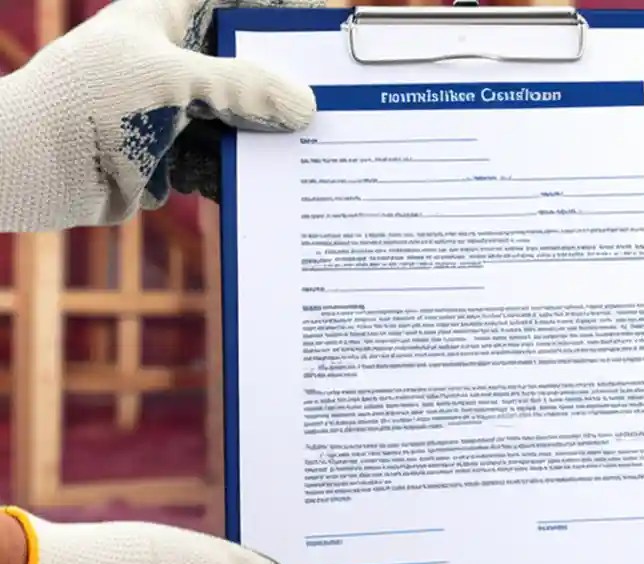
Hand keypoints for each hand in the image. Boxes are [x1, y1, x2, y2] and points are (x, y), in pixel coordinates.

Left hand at [1, 0, 320, 229]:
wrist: (29, 168)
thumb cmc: (88, 99)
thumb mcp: (173, 79)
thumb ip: (244, 88)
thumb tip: (304, 105)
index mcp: (164, 16)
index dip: (274, 6)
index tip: (318, 24)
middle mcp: (172, 59)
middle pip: (246, 62)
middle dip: (285, 82)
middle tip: (331, 97)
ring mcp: (172, 108)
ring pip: (240, 116)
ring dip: (269, 134)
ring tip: (309, 149)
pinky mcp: (171, 154)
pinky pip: (223, 160)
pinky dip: (242, 172)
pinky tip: (262, 183)